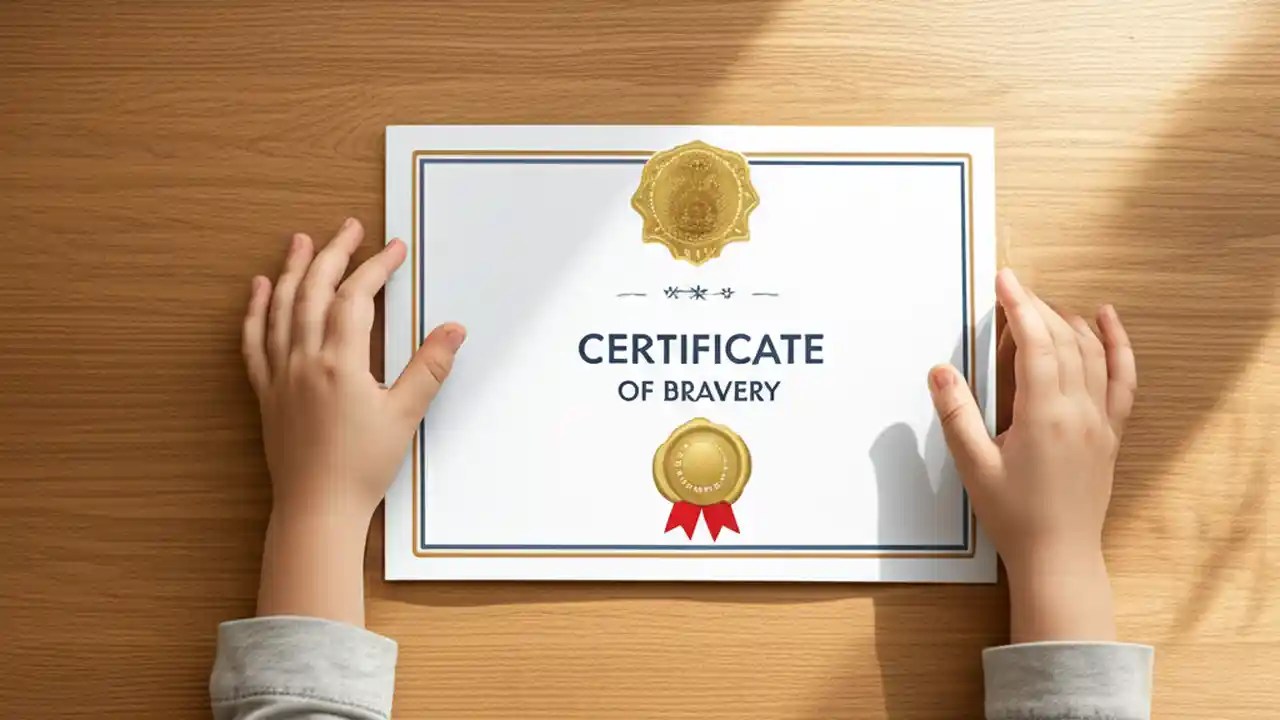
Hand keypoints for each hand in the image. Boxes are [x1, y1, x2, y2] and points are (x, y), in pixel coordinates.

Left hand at [241, 217, 463, 623]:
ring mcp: (280, 375)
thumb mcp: (406, 415)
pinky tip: (259, 289)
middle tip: (349, 228)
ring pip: (280, 308)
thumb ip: (430, 368)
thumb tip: (454, 329)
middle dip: (332, 253)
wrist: (317, 508)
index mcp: (339, 364)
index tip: (394, 248)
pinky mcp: (266, 392)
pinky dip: (255, 310)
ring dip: (291, 270)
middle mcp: (303, 361)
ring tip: (301, 241)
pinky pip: (254, 341)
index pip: (355, 298)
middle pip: (313, 291)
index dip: (374, 267)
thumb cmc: (362, 467)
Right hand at [928, 268, 1135, 642]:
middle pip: (1065, 341)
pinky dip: (1118, 345)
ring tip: (1042, 305)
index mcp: (1046, 416)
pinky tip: (1107, 321)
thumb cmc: (1014, 516)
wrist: (1058, 557)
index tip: (1005, 280)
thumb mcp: (974, 466)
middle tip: (1012, 289)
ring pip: (1092, 354)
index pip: (1038, 344)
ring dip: (1069, 322)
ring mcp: (1101, 421)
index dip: (1020, 307)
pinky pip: (1122, 379)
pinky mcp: (1111, 433)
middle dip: (1038, 308)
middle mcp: (1080, 412)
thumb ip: (958, 415)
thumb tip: (941, 372)